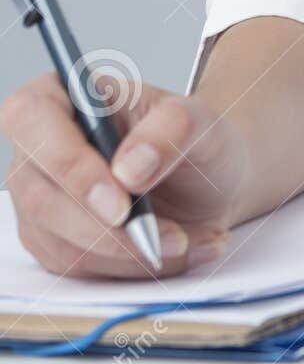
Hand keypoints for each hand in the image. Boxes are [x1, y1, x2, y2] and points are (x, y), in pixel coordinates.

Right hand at [1, 71, 249, 278]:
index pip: (33, 118)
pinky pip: (80, 269)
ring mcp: (41, 198)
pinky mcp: (54, 242)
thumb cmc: (195, 139)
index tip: (119, 202)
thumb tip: (128, 168)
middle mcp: (41, 147)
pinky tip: (177, 251)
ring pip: (61, 243)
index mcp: (65, 94)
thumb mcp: (201, 120)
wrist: (210, 181)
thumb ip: (170, 130)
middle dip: (104, 228)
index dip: (68, 163)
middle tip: (163, 238)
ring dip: (127, 254)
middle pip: (40, 196)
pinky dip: (131, 268)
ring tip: (187, 240)